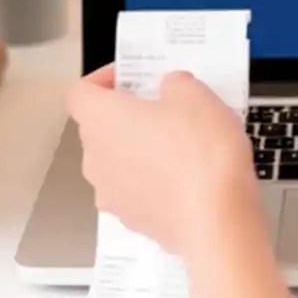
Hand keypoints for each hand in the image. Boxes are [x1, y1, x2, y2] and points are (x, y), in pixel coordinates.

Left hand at [67, 66, 259, 257]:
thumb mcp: (196, 95)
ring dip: (139, 149)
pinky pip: (135, 190)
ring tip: (180, 144)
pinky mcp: (133, 220)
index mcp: (102, 120)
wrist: (216, 219)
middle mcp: (96, 158)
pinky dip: (153, 180)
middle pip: (99, 127)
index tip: (130, 77)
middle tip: (164, 107)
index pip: (80, 93)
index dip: (102, 80)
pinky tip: (186, 177)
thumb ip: (175, 84)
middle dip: (127, 115)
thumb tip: (170, 89)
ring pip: (117, 161)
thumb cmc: (201, 153)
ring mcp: (111, 194)